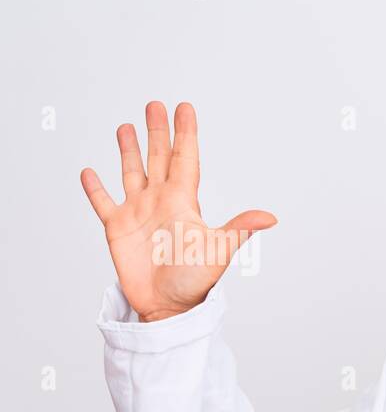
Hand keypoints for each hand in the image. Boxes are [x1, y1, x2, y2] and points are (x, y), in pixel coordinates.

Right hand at [80, 101, 275, 321]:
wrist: (169, 306)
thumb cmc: (195, 281)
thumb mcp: (218, 250)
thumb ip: (239, 228)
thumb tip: (269, 217)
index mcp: (184, 202)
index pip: (185, 159)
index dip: (185, 134)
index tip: (185, 108)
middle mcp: (160, 202)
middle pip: (158, 158)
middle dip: (157, 132)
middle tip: (155, 104)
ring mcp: (138, 213)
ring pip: (132, 173)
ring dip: (128, 151)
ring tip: (126, 126)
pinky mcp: (117, 229)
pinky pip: (103, 202)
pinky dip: (95, 188)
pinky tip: (90, 172)